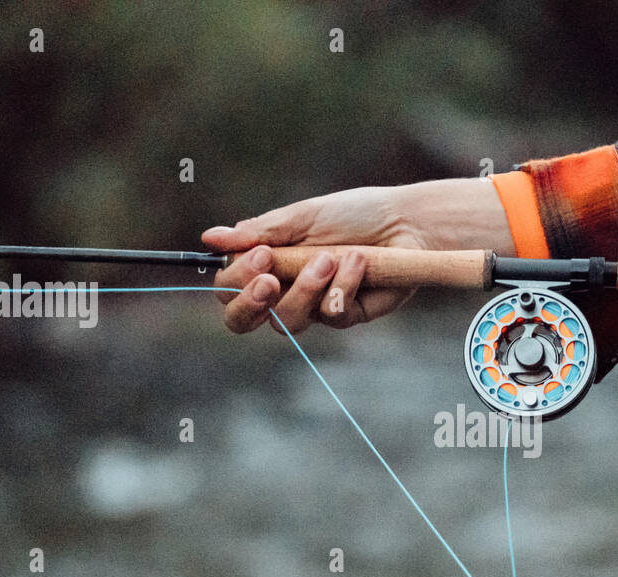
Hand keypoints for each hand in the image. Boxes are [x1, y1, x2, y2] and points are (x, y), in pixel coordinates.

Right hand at [202, 178, 514, 334]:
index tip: (260, 257)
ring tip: (330, 258)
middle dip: (251, 305)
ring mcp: (313, 307)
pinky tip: (361, 263)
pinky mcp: (346, 315)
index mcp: (267, 264)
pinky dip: (344, 286)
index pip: (228, 289)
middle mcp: (284, 290)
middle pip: (244, 321)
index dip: (235, 283)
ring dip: (306, 289)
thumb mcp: (303, 218)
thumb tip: (211, 238)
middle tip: (271, 280)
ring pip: (288, 322)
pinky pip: (331, 314)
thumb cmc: (354, 214)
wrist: (406, 223)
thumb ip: (259, 233)